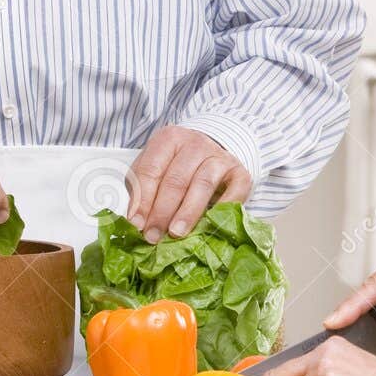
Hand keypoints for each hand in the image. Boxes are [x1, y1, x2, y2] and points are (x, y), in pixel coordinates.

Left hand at [126, 124, 250, 242]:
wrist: (212, 152)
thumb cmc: (177, 165)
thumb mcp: (154, 169)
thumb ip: (142, 190)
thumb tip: (136, 221)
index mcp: (168, 139)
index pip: (151, 170)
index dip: (142, 200)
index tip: (136, 224)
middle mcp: (195, 144)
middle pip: (176, 179)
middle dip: (162, 211)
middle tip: (153, 236)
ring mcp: (220, 157)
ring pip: (202, 185)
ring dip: (187, 212)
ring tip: (176, 233)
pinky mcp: (240, 173)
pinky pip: (234, 192)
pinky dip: (221, 210)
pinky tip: (209, 226)